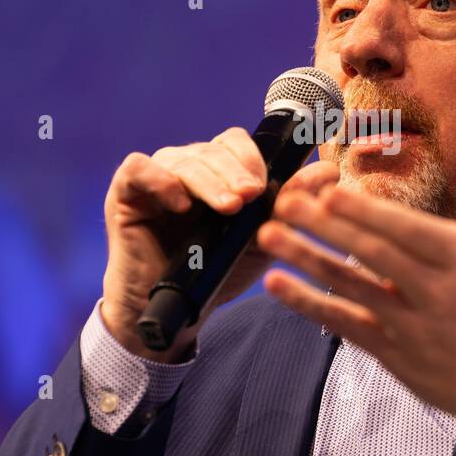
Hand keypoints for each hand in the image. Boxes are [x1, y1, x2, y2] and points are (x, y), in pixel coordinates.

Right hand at [101, 127, 338, 361]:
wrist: (177, 311)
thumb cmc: (218, 270)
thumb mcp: (262, 238)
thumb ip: (291, 205)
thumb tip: (329, 172)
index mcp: (219, 170)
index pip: (236, 144)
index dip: (251, 159)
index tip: (264, 187)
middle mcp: (188, 166)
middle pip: (212, 149)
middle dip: (234, 172)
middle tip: (251, 197)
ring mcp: (156, 175)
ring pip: (183, 159)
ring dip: (208, 180)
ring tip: (228, 206)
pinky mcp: (126, 190)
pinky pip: (140, 168)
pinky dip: (161, 180)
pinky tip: (180, 203)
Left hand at [256, 135, 455, 455]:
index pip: (409, 232)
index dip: (368, 213)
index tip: (330, 190)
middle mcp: (435, 292)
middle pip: (373, 254)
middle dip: (325, 226)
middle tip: (284, 200)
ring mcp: (410, 325)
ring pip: (351, 287)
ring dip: (306, 259)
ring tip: (268, 235)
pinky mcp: (392, 353)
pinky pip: (344, 324)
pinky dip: (309, 304)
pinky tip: (276, 284)